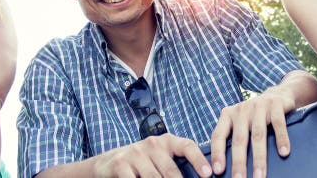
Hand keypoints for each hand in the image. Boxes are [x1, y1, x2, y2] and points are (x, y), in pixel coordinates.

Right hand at [93, 134, 210, 177]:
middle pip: (171, 171)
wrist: (108, 163)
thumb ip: (175, 165)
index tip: (208, 174)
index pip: (187, 146)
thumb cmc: (142, 163)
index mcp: (166, 141)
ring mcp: (136, 153)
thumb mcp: (159, 159)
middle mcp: (152, 144)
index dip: (199, 160)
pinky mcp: (121, 164)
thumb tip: (198, 177)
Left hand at [209, 87, 295, 177]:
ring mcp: (258, 106)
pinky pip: (278, 124)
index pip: (219, 135)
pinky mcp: (275, 104)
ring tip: (260, 176)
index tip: (217, 171)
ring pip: (258, 135)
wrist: (278, 94)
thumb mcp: (241, 123)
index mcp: (228, 115)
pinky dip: (281, 139)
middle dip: (239, 162)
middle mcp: (241, 109)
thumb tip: (223, 167)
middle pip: (239, 139)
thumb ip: (233, 138)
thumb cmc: (255, 116)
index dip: (217, 153)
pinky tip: (283, 153)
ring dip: (259, 158)